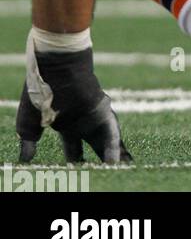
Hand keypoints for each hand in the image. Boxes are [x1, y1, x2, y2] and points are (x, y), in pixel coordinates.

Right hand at [16, 79, 131, 164]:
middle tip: (106, 173)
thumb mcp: (30, 119)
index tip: (76, 173)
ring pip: (106, 141)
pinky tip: (113, 162)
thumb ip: (29, 139)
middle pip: (94, 146)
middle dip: (98, 161)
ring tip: (117, 171)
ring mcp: (93, 117)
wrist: (56, 65)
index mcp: (67, 123)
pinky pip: (110, 133)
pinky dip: (112, 148)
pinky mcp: (102, 111)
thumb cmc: (41, 88)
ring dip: (110, 157)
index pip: (74, 148)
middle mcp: (83, 122)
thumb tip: (26, 159)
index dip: (75, 162)